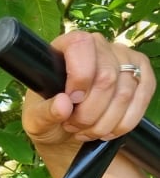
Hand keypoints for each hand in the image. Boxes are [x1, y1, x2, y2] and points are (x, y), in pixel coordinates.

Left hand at [22, 31, 154, 145]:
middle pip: (106, 76)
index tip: (71, 101)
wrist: (67, 132)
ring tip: (86, 130)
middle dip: (89, 112)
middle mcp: (98, 46)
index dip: (79, 76)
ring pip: (125, 91)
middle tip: (73, 125)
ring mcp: (123, 58)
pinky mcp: (142, 75)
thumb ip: (44, 113)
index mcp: (66, 46)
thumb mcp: (36, 120)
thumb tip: (63, 104)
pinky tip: (107, 131)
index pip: (80, 45)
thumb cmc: (49, 119)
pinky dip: (124, 122)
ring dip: (105, 121)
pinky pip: (142, 99)